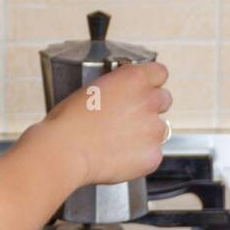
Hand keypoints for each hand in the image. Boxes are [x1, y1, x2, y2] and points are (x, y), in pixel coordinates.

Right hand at [42, 61, 171, 188]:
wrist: (65, 150)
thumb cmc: (68, 121)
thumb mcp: (90, 89)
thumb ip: (115, 89)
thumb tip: (119, 95)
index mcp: (133, 79)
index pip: (159, 73)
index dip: (150, 81)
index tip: (143, 88)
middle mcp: (149, 101)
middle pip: (164, 99)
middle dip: (150, 107)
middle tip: (128, 117)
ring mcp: (154, 130)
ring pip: (159, 129)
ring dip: (146, 133)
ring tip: (119, 141)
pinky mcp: (153, 155)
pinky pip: (152, 154)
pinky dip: (139, 156)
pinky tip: (118, 156)